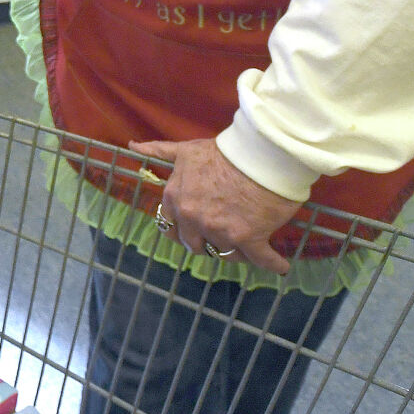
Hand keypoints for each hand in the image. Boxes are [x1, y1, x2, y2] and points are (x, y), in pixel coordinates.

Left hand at [135, 136, 301, 274]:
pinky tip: (280, 266)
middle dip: (208, 243)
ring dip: (238, 251)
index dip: (185, 229)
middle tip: (223, 236)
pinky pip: (261, 260)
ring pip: (227, 253)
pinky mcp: (249, 238)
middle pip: (196, 245)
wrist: (260, 152)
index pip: (172, 227)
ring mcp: (220, 231)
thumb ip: (160, 153)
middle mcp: (193, 219)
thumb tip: (133, 147)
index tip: (196, 229)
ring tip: (250, 246)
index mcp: (176, 200)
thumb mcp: (186, 150)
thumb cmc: (224, 150)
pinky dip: (273, 264)